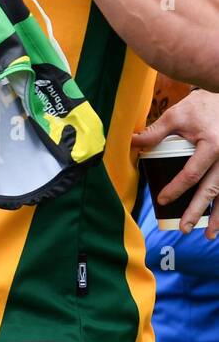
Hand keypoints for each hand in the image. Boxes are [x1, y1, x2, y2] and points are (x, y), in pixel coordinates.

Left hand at [132, 89, 218, 237]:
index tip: (162, 199)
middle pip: (212, 190)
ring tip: (210, 235)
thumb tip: (130, 143)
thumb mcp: (177, 116)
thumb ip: (155, 132)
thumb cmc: (201, 106)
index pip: (191, 174)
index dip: (176, 188)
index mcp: (211, 146)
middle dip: (197, 211)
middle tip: (184, 229)